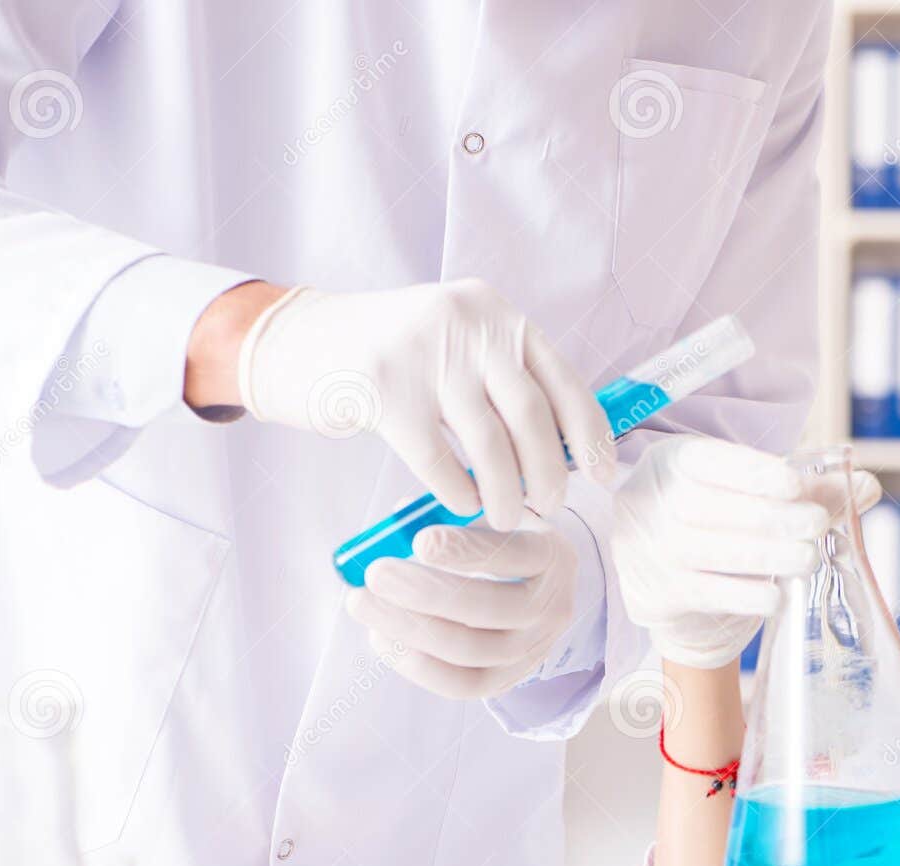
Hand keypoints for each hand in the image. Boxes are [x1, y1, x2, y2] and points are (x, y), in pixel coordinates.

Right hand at [236, 279, 615, 530]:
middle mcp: (467, 325)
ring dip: (506, 494)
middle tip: (550, 508)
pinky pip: (438, 460)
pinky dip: (458, 493)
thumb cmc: (392, 358)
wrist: (296, 340)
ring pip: (489, 444)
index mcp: (496, 314)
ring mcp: (423, 353)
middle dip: (549, 474)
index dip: (590, 435)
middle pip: (532, 416)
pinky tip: (462, 505)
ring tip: (507, 518)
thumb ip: (506, 381)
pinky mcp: (382, 389)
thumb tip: (567, 448)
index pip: (564, 380)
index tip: (603, 476)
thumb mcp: (456, 347)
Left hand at [345, 517, 577, 698]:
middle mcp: (552, 607)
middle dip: (425, 593)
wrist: (537, 586)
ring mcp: (532, 650)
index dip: (464, 550)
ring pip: (470, 651)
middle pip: (491, 610)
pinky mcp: (507, 680)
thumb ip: (448, 514)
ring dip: (408, 628)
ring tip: (363, 603)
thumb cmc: (501, 540)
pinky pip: (460, 684)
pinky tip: (381, 636)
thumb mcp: (488, 514)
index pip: (513, 555)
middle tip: (376, 574)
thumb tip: (395, 525)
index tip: (419, 540)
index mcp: (552, 555)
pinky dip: (415, 664)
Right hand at [612, 437, 880, 668]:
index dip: (753, 472)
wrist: (662, 573)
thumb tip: (866, 486)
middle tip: (817, 526)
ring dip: (769, 557)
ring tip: (808, 559)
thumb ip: (809, 487)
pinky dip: (748, 596)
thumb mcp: (748, 489)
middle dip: (774, 518)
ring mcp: (651, 548)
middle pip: (717, 508)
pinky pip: (710, 594)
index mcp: (675, 460)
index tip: (796, 484)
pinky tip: (778, 595)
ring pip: (716, 553)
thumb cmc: (720, 517)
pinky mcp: (659, 592)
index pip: (712, 461)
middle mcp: (654, 499)